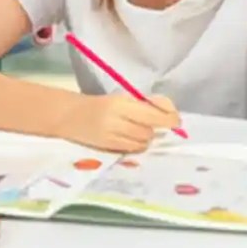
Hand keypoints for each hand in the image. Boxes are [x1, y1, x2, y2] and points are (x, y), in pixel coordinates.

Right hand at [55, 93, 182, 152]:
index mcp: (122, 101)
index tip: (177, 121)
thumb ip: (144, 105)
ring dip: (149, 137)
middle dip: (160, 128)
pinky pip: (132, 148)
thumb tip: (170, 113)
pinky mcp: (107, 145)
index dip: (169, 117)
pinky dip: (138, 145)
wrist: (69, 115)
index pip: (153, 110)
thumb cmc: (100, 105)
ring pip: (143, 140)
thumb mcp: (122, 99)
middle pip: (150, 128)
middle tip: (165, 127)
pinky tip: (135, 139)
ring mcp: (112, 133)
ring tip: (144, 131)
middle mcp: (117, 117)